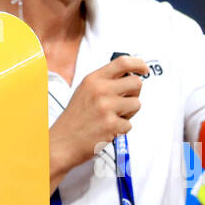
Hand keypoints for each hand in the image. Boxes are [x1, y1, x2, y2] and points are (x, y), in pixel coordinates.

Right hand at [50, 55, 148, 173]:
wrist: (61, 142)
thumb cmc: (75, 118)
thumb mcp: (85, 91)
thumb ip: (105, 82)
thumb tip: (130, 75)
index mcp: (93, 79)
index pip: (122, 62)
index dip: (138, 64)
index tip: (144, 69)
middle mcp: (100, 90)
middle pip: (136, 83)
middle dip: (135, 93)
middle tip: (125, 101)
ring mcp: (106, 107)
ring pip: (136, 104)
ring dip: (129, 113)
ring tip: (112, 118)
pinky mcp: (111, 125)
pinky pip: (129, 124)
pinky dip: (121, 129)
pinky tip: (107, 130)